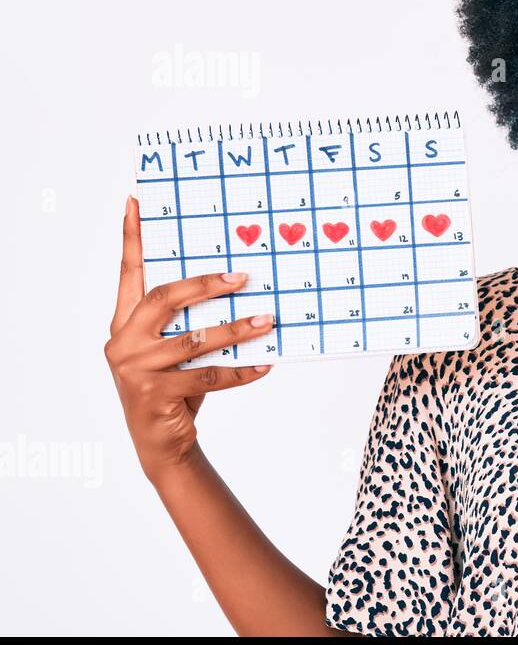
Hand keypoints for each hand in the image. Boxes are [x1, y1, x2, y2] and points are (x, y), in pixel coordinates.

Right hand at [105, 196, 276, 482]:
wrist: (159, 443)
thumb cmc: (172, 386)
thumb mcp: (173, 349)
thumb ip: (187, 321)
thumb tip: (235, 285)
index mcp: (124, 322)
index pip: (129, 273)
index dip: (132, 238)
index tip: (135, 202)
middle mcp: (123, 341)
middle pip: (164, 298)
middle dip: (204, 284)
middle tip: (243, 276)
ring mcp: (136, 369)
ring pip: (193, 341)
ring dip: (235, 330)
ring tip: (267, 320)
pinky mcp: (154, 395)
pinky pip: (208, 377)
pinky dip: (240, 370)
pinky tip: (264, 363)